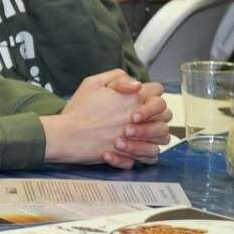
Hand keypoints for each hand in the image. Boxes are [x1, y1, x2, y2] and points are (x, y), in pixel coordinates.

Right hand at [44, 71, 169, 166]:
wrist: (67, 135)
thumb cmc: (78, 111)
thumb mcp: (93, 83)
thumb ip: (117, 77)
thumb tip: (136, 83)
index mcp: (131, 98)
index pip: (157, 91)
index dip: (151, 94)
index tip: (141, 99)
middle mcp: (138, 117)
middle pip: (166, 114)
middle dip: (157, 114)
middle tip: (142, 118)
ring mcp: (136, 137)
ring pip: (162, 137)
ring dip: (155, 134)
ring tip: (140, 134)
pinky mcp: (130, 154)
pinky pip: (150, 156)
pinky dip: (146, 153)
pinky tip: (135, 149)